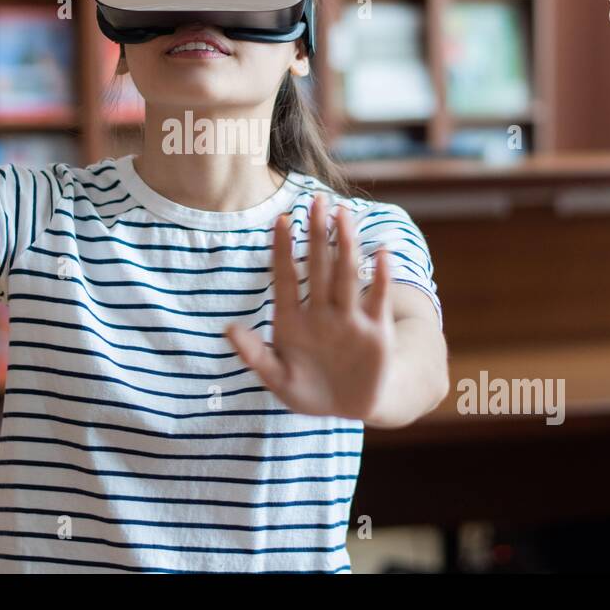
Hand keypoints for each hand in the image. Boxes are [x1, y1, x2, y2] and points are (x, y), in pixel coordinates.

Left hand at [226, 194, 398, 420]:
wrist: (348, 409)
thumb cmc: (307, 391)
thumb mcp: (278, 378)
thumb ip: (254, 355)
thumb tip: (227, 329)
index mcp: (292, 319)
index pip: (286, 277)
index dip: (282, 249)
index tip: (280, 220)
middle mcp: (321, 312)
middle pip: (318, 266)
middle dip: (317, 235)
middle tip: (317, 201)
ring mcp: (349, 319)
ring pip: (346, 275)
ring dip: (346, 245)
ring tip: (344, 215)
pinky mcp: (375, 331)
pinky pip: (379, 299)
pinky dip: (381, 278)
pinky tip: (381, 253)